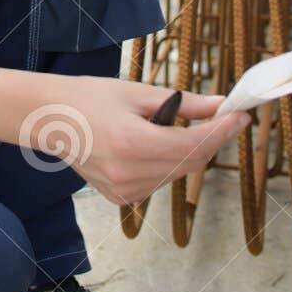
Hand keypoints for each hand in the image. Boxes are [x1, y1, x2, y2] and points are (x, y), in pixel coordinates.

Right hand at [27, 78, 249, 206]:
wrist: (51, 120)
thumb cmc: (91, 98)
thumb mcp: (137, 93)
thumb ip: (183, 103)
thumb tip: (220, 105)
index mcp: (132, 142)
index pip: (193, 144)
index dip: (221, 130)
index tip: (239, 115)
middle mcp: (129, 173)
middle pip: (190, 162)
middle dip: (209, 139)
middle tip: (220, 116)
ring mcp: (124, 191)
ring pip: (177, 174)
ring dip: (186, 151)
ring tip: (166, 126)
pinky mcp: (121, 198)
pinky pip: (159, 181)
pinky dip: (165, 163)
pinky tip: (148, 144)